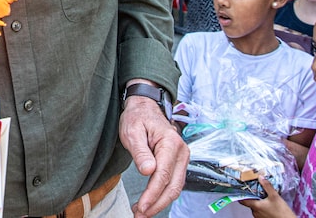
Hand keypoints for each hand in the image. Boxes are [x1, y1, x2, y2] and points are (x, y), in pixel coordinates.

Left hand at [119, 91, 188, 216]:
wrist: (145, 108)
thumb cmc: (138, 118)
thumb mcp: (132, 131)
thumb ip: (140, 152)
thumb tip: (148, 171)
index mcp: (171, 143)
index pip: (163, 175)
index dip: (152, 194)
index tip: (141, 207)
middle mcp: (181, 152)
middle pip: (173, 186)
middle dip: (157, 203)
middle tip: (140, 215)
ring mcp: (182, 158)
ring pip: (175, 187)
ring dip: (160, 202)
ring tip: (143, 212)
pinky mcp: (178, 163)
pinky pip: (173, 183)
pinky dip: (162, 195)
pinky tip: (150, 202)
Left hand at [239, 178, 295, 217]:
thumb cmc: (281, 211)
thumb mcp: (275, 196)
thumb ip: (267, 186)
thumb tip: (260, 177)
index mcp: (255, 206)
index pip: (243, 200)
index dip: (240, 194)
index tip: (239, 188)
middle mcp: (255, 212)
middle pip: (250, 202)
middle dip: (252, 196)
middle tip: (255, 189)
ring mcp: (259, 217)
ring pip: (255, 207)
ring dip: (258, 201)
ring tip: (263, 195)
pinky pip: (260, 211)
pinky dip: (262, 206)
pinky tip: (268, 203)